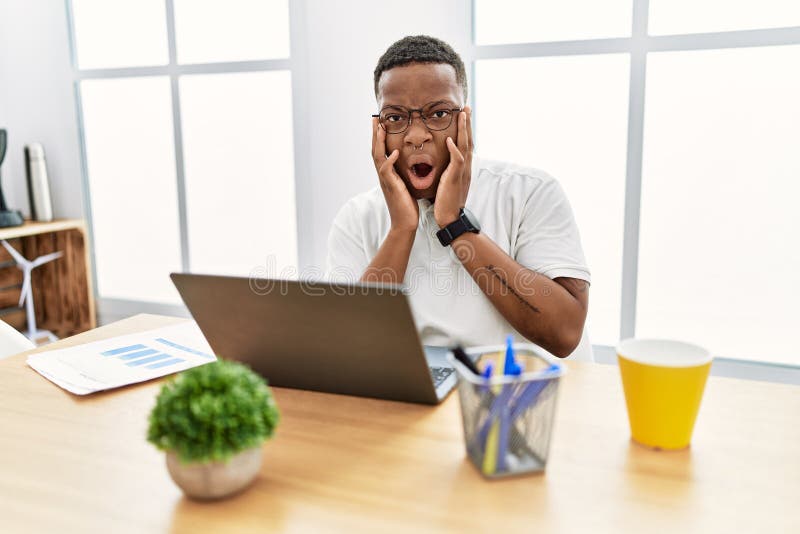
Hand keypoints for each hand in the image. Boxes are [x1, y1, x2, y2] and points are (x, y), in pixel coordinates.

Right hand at [372, 117, 418, 232]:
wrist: (405, 223)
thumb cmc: (408, 206)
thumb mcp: (406, 185)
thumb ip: (404, 174)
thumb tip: (409, 166)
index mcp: (387, 174)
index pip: (381, 151)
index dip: (379, 137)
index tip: (380, 123)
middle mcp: (383, 175)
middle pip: (375, 150)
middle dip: (375, 134)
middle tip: (375, 118)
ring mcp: (385, 181)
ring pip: (378, 157)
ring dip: (378, 142)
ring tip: (380, 128)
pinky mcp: (391, 187)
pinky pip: (387, 171)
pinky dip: (390, 161)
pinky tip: (395, 152)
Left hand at [434, 106, 472, 227]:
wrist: (450, 217)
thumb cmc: (446, 201)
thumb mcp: (448, 182)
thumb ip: (448, 170)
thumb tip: (445, 162)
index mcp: (462, 167)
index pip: (464, 144)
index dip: (464, 130)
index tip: (463, 115)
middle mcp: (465, 167)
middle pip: (468, 140)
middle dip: (467, 123)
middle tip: (466, 107)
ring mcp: (462, 172)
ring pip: (465, 146)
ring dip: (464, 130)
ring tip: (462, 114)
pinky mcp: (455, 178)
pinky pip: (457, 161)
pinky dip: (454, 149)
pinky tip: (451, 139)